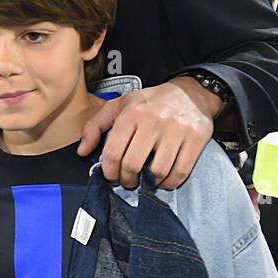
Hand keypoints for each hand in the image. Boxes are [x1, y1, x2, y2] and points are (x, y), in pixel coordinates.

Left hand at [78, 78, 218, 189]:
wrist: (190, 93)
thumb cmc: (150, 103)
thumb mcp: (119, 106)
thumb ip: (95, 126)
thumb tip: (82, 152)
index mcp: (131, 114)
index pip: (112, 153)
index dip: (109, 172)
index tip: (112, 177)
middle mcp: (153, 121)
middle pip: (133, 165)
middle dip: (127, 180)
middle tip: (128, 181)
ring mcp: (176, 130)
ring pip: (157, 171)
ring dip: (149, 184)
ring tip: (147, 181)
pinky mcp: (196, 139)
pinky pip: (181, 172)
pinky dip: (170, 183)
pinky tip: (164, 180)